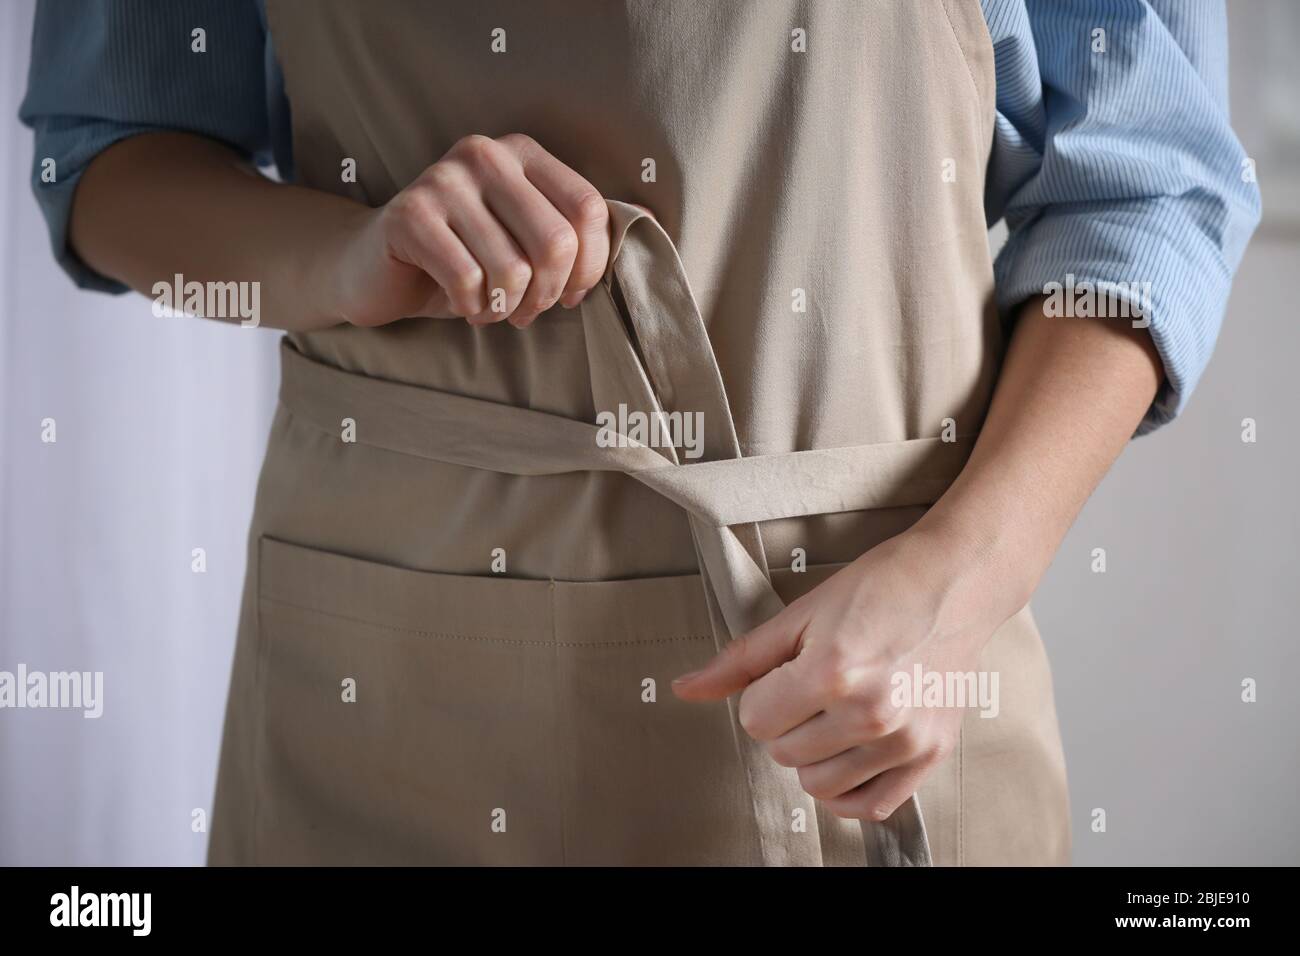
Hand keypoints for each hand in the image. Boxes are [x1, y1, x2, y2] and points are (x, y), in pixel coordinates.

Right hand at [325, 133, 610, 328]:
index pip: (588, 209)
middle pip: (555, 242)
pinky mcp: (409, 215)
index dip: (590, 266)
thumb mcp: (524, 240)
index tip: (570, 294)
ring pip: (512, 269)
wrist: (375, 269)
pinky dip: (472, 308)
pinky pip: (469, 280)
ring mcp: (443, 179)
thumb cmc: (465, 260)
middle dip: (547, 295)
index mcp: (522, 153)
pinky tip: (462, 304)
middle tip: (526, 311)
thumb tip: (645, 221)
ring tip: (490, 307)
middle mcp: (485, 154)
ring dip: (506, 306)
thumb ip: (575, 230)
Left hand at [671, 524, 1020, 821]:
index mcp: (832, 672)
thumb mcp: (802, 613)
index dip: (761, 697)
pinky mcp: (930, 754)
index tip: (782, 678)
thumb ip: (742, 658)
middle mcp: (870, 712)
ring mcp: (903, 739)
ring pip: (819, 785)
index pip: (755, 721)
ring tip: (833, 715)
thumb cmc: (885, 586)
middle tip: (812, 689)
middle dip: (785, 723)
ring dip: (814, 756)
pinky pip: (871, 806)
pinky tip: (847, 757)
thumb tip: (690, 687)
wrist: (953, 582)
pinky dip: (849, 792)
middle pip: (783, 754)